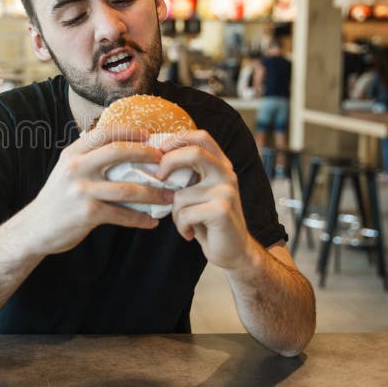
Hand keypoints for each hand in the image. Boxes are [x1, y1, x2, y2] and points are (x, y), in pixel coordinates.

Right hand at [20, 127, 173, 255]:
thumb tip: (118, 144)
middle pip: (119, 152)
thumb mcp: (65, 170)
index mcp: (72, 153)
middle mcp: (76, 167)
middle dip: (147, 155)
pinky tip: (152, 221)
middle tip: (165, 162)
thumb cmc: (57, 199)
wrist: (34, 228)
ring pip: (127, 188)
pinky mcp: (88, 213)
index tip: (149, 136)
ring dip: (153, 194)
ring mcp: (82, 190)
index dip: (129, 132)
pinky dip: (141, 219)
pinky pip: (122, 214)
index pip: (104, 133)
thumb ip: (86, 157)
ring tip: (169, 197)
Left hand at [156, 130, 254, 269]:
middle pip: (194, 153)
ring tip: (185, 223)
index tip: (159, 150)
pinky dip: (181, 226)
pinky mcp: (221, 210)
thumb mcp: (197, 192)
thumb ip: (185, 175)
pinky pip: (185, 214)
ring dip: (175, 213)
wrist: (233, 251)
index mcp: (221, 165)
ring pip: (180, 195)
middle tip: (158, 177)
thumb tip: (154, 158)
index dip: (178, 138)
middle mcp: (227, 174)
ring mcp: (226, 192)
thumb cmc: (207, 220)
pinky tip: (190, 233)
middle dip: (169, 163)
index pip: (201, 137)